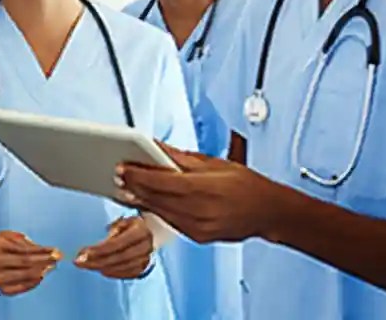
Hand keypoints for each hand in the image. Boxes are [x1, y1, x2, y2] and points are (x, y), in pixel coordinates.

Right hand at [0, 231, 60, 295]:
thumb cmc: (2, 244)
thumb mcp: (10, 236)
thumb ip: (25, 241)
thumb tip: (45, 250)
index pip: (24, 250)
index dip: (41, 251)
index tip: (55, 250)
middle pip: (25, 263)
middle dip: (44, 261)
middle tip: (57, 259)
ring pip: (24, 276)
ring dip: (41, 272)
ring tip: (52, 267)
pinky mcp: (2, 289)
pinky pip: (21, 288)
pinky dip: (33, 283)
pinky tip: (41, 277)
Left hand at [74, 216, 153, 278]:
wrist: (153, 232)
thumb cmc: (134, 224)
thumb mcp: (125, 220)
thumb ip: (114, 229)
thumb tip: (104, 238)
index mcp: (141, 231)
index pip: (117, 243)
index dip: (99, 250)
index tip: (83, 253)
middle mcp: (145, 247)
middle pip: (118, 258)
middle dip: (96, 261)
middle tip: (79, 262)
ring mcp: (146, 259)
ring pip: (121, 268)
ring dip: (101, 267)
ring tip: (86, 264)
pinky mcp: (144, 268)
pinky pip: (125, 274)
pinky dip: (112, 273)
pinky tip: (100, 269)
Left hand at [116, 142, 283, 243]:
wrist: (267, 212)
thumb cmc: (247, 185)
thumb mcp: (214, 163)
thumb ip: (181, 158)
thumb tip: (157, 147)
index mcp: (202, 189)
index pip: (159, 182)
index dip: (137, 174)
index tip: (122, 167)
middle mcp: (197, 211)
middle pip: (155, 198)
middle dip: (134, 187)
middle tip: (118, 176)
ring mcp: (197, 227)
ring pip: (159, 212)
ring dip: (141, 200)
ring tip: (127, 188)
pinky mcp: (197, 237)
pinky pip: (170, 222)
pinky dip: (158, 211)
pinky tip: (149, 202)